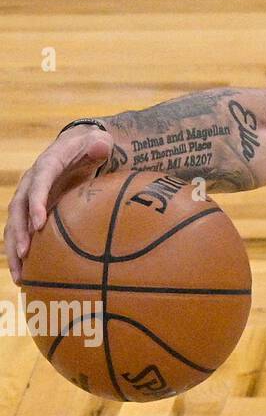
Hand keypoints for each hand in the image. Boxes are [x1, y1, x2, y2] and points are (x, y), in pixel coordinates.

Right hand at [4, 125, 114, 283]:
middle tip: (24, 254)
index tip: (38, 223)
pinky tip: (27, 274)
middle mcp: (31, 182)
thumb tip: (101, 145)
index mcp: (46, 165)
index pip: (37, 184)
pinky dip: (22, 251)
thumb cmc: (91, 145)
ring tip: (19, 275)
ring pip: (14, 225)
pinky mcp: (33, 209)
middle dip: (18, 232)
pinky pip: (22, 231)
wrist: (78, 146)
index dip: (35, 203)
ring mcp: (29, 197)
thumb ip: (99, 144)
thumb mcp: (98, 141)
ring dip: (14, 248)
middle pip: (18, 208)